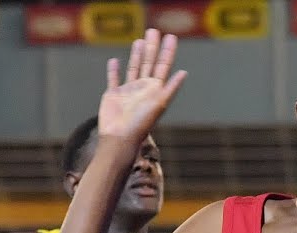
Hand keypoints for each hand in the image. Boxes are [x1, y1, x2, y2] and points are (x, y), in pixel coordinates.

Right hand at [98, 28, 186, 142]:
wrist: (120, 138)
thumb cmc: (141, 123)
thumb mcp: (159, 104)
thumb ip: (171, 88)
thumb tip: (184, 72)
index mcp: (155, 89)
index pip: (164, 65)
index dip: (168, 51)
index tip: (171, 36)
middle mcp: (143, 88)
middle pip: (149, 63)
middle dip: (152, 47)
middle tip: (153, 30)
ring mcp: (128, 92)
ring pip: (133, 68)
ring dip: (136, 55)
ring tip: (139, 41)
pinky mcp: (113, 95)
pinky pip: (113, 79)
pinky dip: (113, 71)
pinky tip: (114, 61)